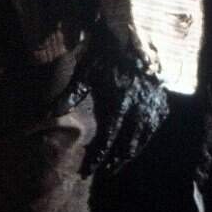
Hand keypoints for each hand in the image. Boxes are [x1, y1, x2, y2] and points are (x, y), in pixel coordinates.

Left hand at [54, 27, 169, 175]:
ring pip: (141, 141)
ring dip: (127, 156)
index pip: (107, 139)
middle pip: (126, 146)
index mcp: (120, 104)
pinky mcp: (160, 105)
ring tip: (115, 167)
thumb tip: (51, 113)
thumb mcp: (87, 69)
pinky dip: (142, 142)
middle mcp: (139, 110)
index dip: (97, 157)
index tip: (87, 170)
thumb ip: (71, 93)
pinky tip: (134, 147)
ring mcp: (152, 109)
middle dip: (112, 161)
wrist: (136, 38)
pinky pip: (152, 130)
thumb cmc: (107, 54)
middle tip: (100, 173)